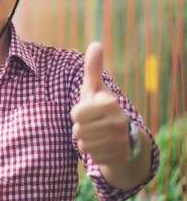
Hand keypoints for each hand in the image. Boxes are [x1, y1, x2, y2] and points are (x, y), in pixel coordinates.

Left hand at [71, 42, 131, 164]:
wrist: (125, 138)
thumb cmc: (102, 109)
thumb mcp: (95, 89)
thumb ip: (93, 69)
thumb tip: (96, 44)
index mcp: (111, 103)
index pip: (76, 113)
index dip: (77, 113)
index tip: (88, 110)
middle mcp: (119, 122)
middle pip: (77, 130)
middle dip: (80, 128)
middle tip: (93, 125)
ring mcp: (120, 141)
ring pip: (82, 144)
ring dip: (85, 141)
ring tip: (97, 135)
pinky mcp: (119, 157)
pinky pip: (91, 157)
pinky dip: (93, 153)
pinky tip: (103, 146)